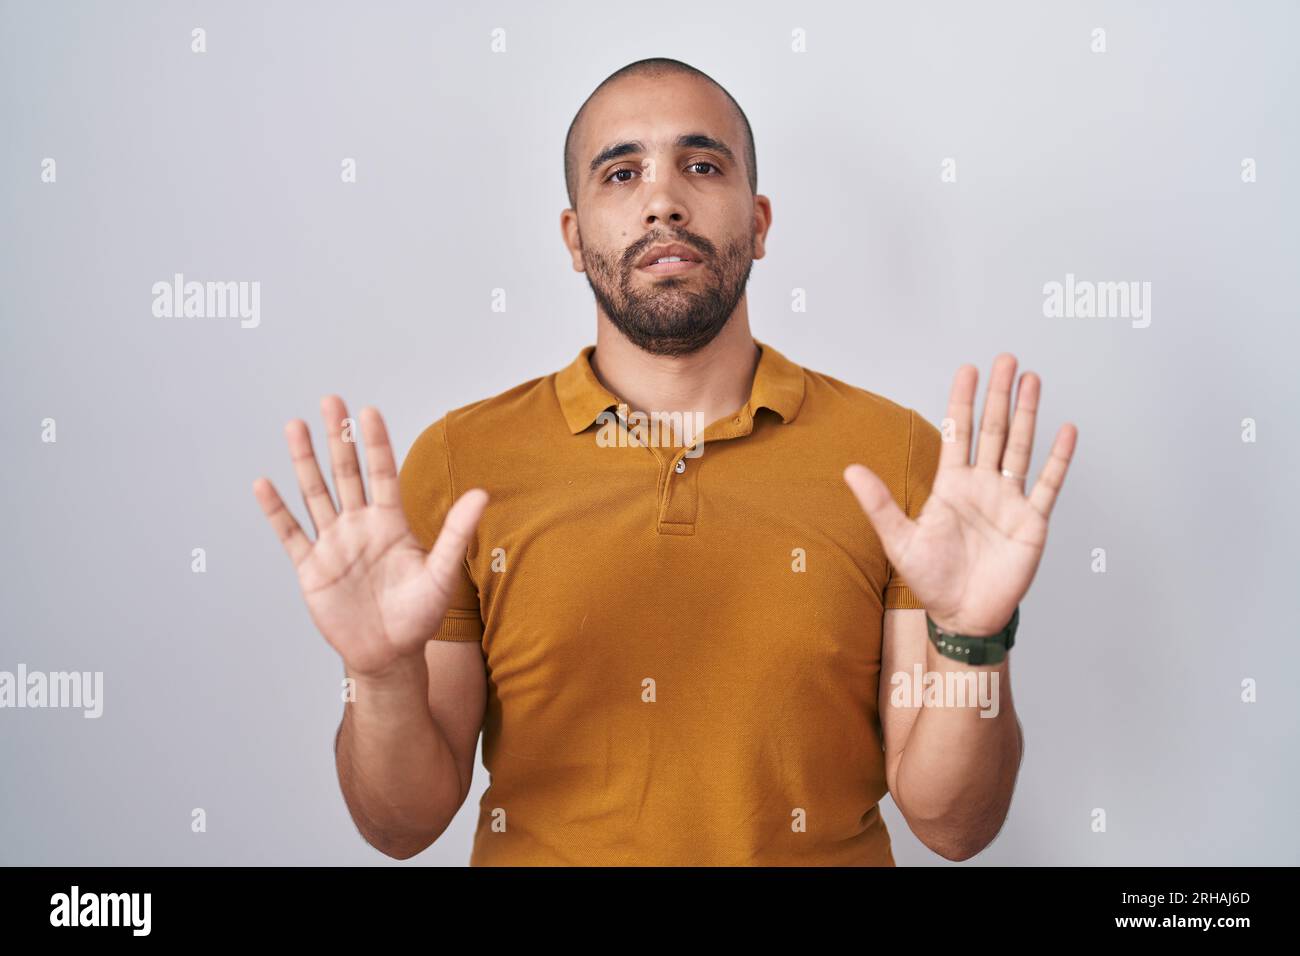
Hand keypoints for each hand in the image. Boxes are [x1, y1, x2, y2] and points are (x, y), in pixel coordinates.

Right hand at [252, 396, 487, 677]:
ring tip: (295, 426)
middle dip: (338, 438)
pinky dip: (276, 510)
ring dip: (305, 461)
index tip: (367, 411)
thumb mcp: (442, 573)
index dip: (375, 443)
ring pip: (316, 493)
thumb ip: (457, 532)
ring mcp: (334, 543)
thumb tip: (482, 494)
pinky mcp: (311, 567)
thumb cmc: (420, 616)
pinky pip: (290, 534)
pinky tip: (264, 483)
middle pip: (346, 473)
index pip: (383, 472)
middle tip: (330, 400)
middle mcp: (360, 525)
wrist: (388, 654)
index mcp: (391, 522)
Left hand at [843, 354, 1076, 635]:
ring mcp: (1009, 500)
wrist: (963, 615)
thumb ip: (878, 503)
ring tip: (1032, 380)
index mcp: (951, 485)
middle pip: (992, 430)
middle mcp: (982, 486)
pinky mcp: (1032, 521)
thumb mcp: (899, 540)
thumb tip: (849, 470)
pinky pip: (1048, 484)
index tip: (967, 369)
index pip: (957, 432)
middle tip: (1006, 358)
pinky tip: (1065, 430)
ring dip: (1027, 414)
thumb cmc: (931, 579)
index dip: (962, 401)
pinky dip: (1058, 458)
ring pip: (1020, 447)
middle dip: (998, 394)